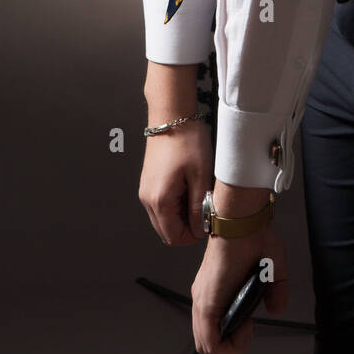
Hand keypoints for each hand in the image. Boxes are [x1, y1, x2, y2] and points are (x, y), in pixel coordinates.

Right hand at [138, 119, 212, 244]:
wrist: (172, 116)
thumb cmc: (187, 142)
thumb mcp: (201, 177)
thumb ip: (199, 208)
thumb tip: (199, 229)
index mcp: (160, 201)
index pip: (174, 237)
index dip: (193, 235)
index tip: (207, 221)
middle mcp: (148, 199)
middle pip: (167, 231)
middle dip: (187, 227)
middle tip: (204, 209)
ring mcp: (146, 191)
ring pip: (164, 219)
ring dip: (182, 216)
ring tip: (197, 195)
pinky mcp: (148, 183)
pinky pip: (161, 205)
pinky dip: (175, 204)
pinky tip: (189, 188)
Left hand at [191, 224, 287, 353]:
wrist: (241, 221)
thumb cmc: (253, 236)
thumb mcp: (273, 268)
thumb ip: (276, 292)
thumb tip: (276, 310)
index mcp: (216, 290)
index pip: (215, 327)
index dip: (235, 332)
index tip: (251, 318)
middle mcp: (205, 297)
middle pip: (208, 340)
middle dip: (233, 341)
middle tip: (249, 323)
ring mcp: (203, 301)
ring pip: (206, 345)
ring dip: (232, 343)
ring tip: (248, 324)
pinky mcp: (207, 304)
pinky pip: (210, 343)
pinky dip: (229, 344)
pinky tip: (246, 325)